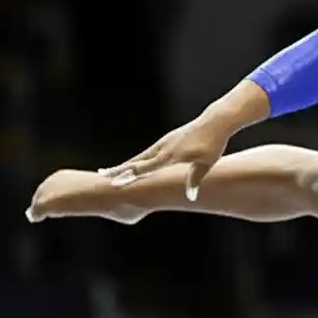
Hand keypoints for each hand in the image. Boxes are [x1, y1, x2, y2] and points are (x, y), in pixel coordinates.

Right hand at [96, 116, 231, 200]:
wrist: (216, 120)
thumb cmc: (213, 143)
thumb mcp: (207, 163)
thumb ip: (195, 180)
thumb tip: (191, 197)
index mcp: (170, 156)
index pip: (146, 167)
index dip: (130, 175)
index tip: (115, 181)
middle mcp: (164, 148)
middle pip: (137, 161)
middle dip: (119, 169)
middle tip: (101, 176)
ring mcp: (165, 143)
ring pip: (141, 156)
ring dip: (126, 165)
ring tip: (110, 172)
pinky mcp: (168, 140)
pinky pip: (149, 153)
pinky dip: (138, 160)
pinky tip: (133, 164)